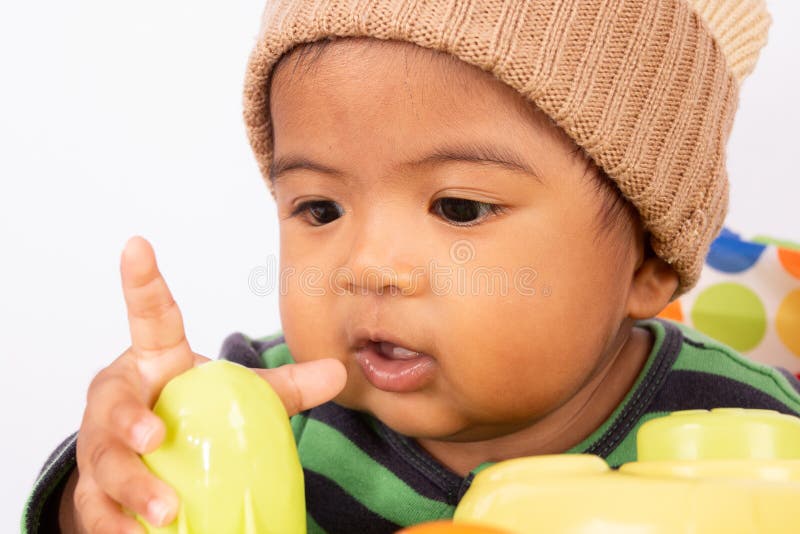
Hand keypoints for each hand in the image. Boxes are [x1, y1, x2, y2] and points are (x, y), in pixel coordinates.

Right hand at [62, 236, 345, 532]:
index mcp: (155, 363)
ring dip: (130, 487)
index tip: (138, 243)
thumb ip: (281, 385)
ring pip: (104, 463)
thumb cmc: (185, 409)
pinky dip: (114, 527)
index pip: (151, 318)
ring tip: (162, 512)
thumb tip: (338, 372)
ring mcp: (101, 444)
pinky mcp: (95, 488)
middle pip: (116, 405)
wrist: (139, 453)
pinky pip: (97, 509)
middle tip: (155, 437)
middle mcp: (119, 398)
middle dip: (129, 422)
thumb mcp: (231, 394)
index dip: (143, 282)